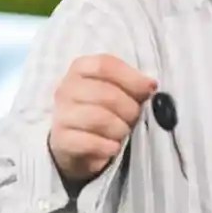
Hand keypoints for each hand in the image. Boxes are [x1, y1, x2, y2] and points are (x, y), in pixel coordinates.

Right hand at [48, 54, 156, 183]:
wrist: (74, 144)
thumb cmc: (101, 111)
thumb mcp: (115, 92)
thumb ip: (132, 85)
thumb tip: (150, 86)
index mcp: (80, 69)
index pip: (104, 65)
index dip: (130, 77)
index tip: (149, 89)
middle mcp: (66, 89)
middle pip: (105, 93)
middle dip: (129, 108)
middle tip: (135, 118)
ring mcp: (61, 114)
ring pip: (98, 118)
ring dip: (119, 128)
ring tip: (124, 133)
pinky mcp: (61, 140)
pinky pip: (89, 142)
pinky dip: (108, 146)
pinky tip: (114, 147)